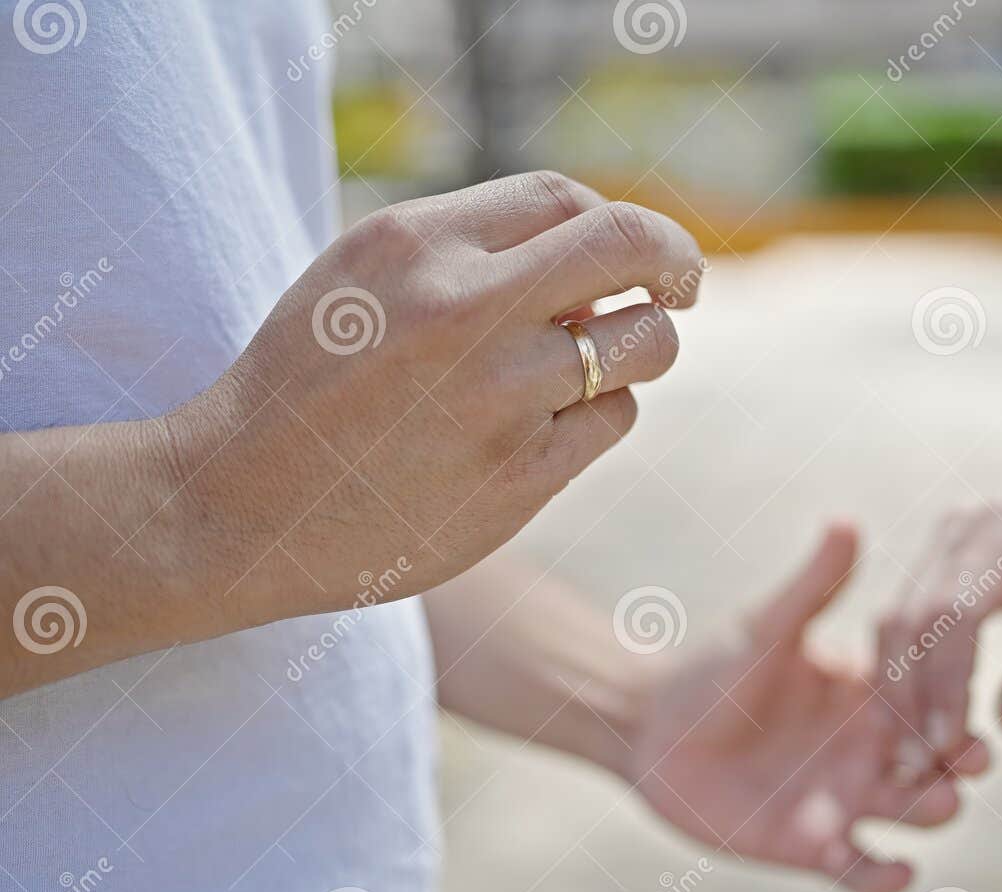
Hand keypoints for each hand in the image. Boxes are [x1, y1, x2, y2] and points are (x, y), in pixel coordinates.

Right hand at [165, 172, 703, 628]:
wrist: (242, 506)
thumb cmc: (309, 381)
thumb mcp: (364, 275)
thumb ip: (471, 246)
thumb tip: (601, 252)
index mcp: (417, 244)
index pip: (568, 199)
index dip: (614, 224)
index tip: (627, 254)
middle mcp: (464, 309)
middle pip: (630, 246)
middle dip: (677, 261)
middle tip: (682, 285)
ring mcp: (499, 396)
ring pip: (640, 345)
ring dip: (641, 347)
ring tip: (604, 362)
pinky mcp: (520, 476)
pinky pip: (614, 419)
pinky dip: (601, 414)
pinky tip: (552, 424)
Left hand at [630, 525, 959, 891]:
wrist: (652, 731)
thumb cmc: (711, 670)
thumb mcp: (766, 629)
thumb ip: (811, 588)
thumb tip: (846, 522)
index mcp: (869, 695)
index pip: (929, 701)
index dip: (954, 707)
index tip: (975, 708)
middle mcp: (869, 750)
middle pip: (934, 761)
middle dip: (957, 764)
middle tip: (971, 761)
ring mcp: (847, 802)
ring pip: (907, 814)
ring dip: (929, 812)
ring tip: (939, 807)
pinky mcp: (814, 848)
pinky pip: (861, 871)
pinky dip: (883, 879)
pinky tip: (896, 875)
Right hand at [876, 478, 1001, 773]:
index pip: (954, 611)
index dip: (944, 683)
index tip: (944, 749)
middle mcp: (957, 530)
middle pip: (910, 620)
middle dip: (909, 701)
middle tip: (917, 772)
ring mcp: (938, 545)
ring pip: (894, 626)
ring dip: (897, 697)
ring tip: (913, 765)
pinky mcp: (931, 567)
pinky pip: (902, 627)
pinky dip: (903, 681)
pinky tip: (913, 731)